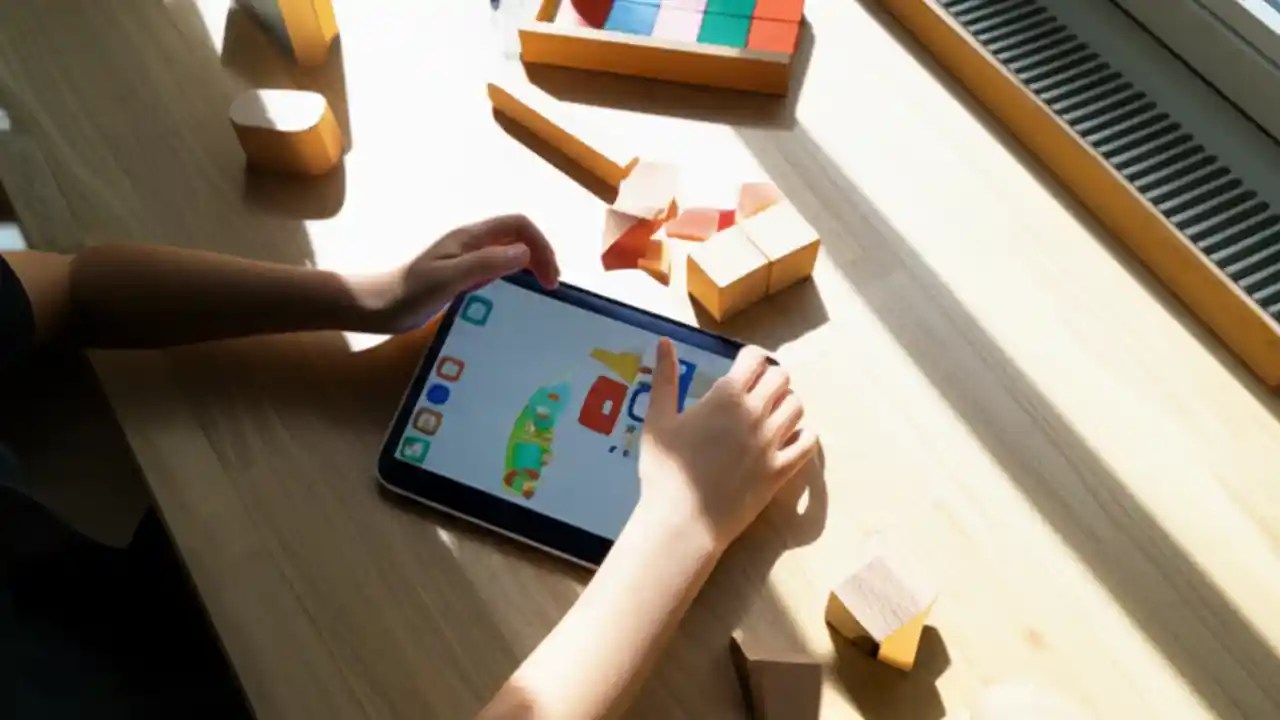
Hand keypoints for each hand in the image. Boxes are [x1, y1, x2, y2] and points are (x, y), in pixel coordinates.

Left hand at [350, 214, 558, 333]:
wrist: (377, 307)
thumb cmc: (410, 294)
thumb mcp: (450, 279)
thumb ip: (486, 263)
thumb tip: (526, 253)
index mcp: (470, 238)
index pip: (519, 225)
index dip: (540, 245)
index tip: (549, 278)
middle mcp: (471, 243)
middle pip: (517, 236)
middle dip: (540, 254)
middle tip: (550, 286)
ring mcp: (466, 258)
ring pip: (509, 250)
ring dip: (530, 264)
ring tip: (540, 288)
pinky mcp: (460, 274)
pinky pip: (496, 267)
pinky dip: (514, 276)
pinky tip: (514, 295)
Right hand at [637, 341, 817, 553]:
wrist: (683, 521)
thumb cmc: (665, 470)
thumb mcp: (657, 420)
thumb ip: (664, 378)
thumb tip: (664, 342)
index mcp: (726, 396)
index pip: (755, 359)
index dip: (751, 358)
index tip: (744, 365)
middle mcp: (755, 413)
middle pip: (781, 379)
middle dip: (770, 378)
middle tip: (756, 390)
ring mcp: (772, 443)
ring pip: (797, 407)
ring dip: (786, 403)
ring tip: (771, 413)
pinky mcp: (781, 471)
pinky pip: (808, 443)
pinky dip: (803, 435)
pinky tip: (790, 438)